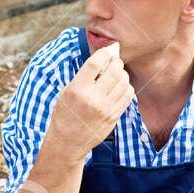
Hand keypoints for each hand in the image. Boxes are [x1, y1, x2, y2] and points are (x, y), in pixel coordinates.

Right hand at [46, 41, 133, 156]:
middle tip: (113, 61)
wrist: (67, 142)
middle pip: (114, 70)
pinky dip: (126, 87)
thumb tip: (107, 53)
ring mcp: (105, 109)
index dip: (105, 52)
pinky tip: (119, 87)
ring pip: (124, 81)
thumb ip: (85, 75)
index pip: (96, 62)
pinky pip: (128, 95)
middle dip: (116, 61)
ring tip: (116, 74)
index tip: (108, 50)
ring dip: (122, 73)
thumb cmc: (65, 114)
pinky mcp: (114, 116)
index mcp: (77, 90)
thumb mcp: (67, 91)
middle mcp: (92, 99)